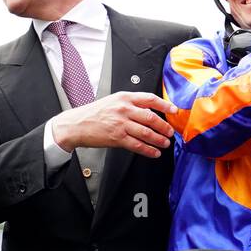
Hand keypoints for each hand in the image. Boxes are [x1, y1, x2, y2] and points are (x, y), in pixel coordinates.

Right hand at [52, 91, 175, 157]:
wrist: (76, 124)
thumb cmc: (94, 113)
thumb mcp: (113, 101)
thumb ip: (130, 104)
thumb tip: (149, 111)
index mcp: (124, 98)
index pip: (150, 99)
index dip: (165, 105)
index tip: (174, 110)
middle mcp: (124, 109)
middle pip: (151, 118)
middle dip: (164, 126)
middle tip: (170, 132)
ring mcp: (121, 124)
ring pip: (146, 132)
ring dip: (159, 139)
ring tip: (165, 143)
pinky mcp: (117, 138)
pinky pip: (137, 145)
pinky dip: (148, 150)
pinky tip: (154, 152)